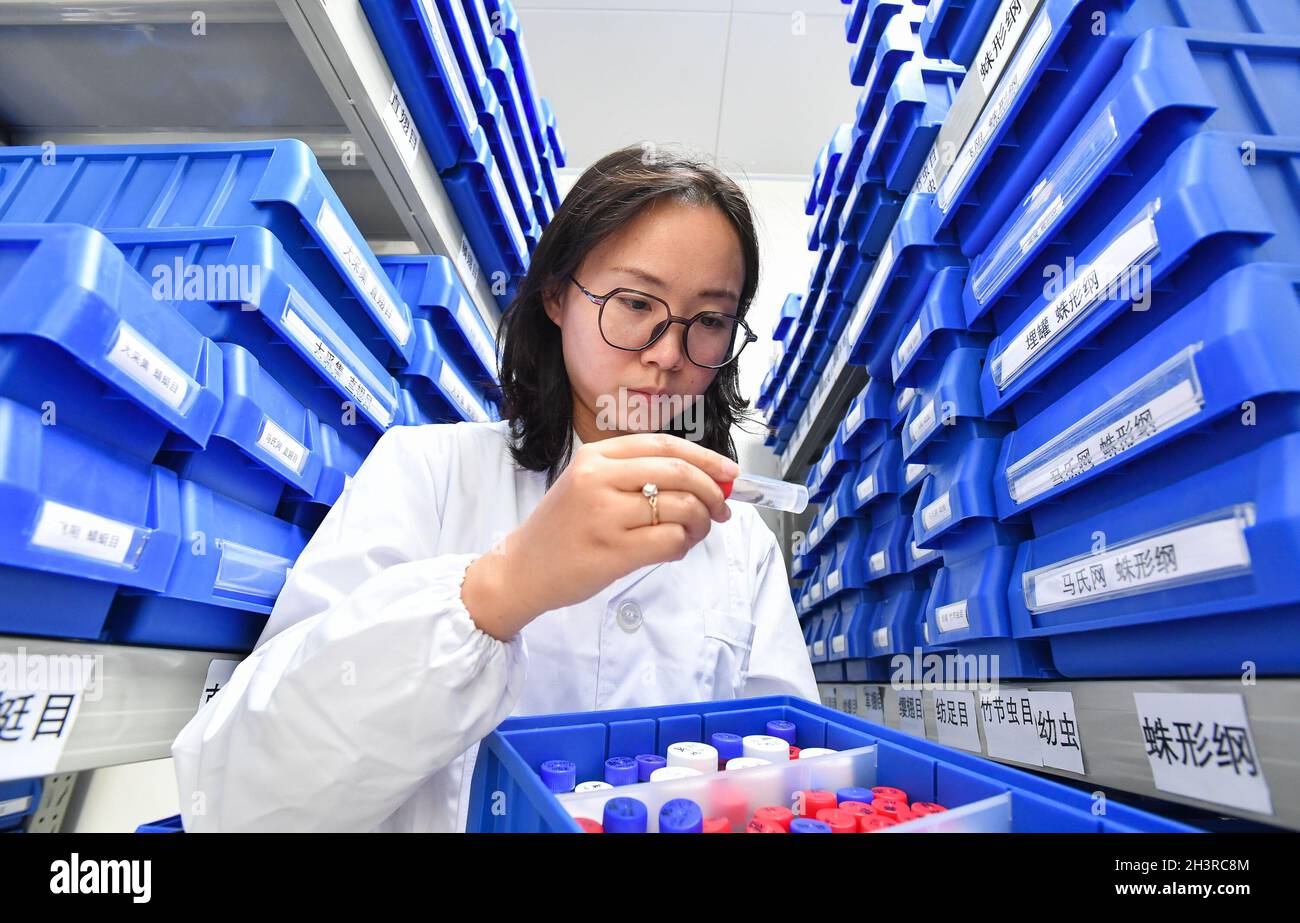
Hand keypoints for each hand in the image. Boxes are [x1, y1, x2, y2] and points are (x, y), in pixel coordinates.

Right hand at [463, 432, 739, 638]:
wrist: (521, 570)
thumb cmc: (562, 529)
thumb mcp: (587, 485)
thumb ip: (637, 476)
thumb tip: (705, 478)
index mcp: (595, 457)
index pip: (664, 445)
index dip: (705, 457)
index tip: (729, 471)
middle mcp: (599, 480)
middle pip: (678, 472)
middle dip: (712, 490)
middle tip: (722, 508)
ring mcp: (605, 516)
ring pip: (680, 507)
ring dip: (699, 523)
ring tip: (692, 533)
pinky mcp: (612, 551)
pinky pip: (670, 541)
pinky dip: (682, 546)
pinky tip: (672, 550)